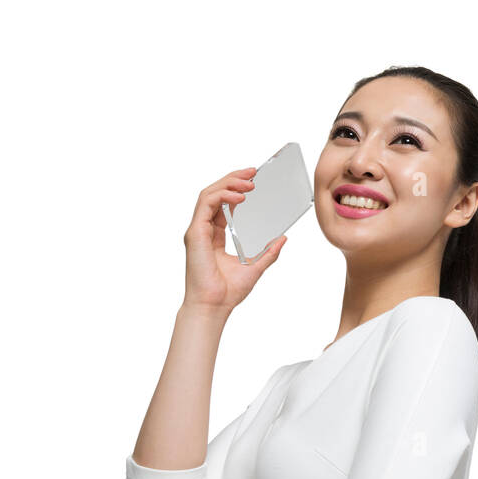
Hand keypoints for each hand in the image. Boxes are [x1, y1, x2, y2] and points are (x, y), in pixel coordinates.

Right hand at [183, 167, 286, 314]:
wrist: (214, 307)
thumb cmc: (228, 292)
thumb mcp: (256, 266)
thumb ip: (268, 252)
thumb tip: (282, 238)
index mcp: (215, 236)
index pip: (223, 204)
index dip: (236, 188)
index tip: (254, 179)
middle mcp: (204, 230)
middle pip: (216, 194)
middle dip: (233, 178)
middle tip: (253, 171)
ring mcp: (198, 230)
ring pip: (209, 194)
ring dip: (229, 183)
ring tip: (249, 180)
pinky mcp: (195, 233)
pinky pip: (206, 204)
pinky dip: (222, 195)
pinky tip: (240, 195)